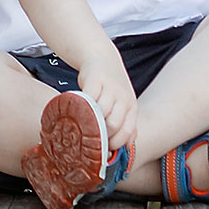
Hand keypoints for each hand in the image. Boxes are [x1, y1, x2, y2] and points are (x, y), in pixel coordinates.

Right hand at [74, 46, 137, 163]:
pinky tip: (77, 113)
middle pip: (113, 125)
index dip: (115, 144)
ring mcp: (109, 88)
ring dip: (91, 123)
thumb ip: (126, 124)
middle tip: (90, 140)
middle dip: (101, 136)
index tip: (104, 150)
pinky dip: (82, 108)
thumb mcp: (124, 104)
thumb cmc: (112, 87)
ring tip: (82, 129)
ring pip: (101, 113)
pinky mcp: (95, 80)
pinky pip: (88, 99)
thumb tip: (126, 147)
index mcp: (131, 106)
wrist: (102, 58)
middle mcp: (123, 98)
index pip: (127, 132)